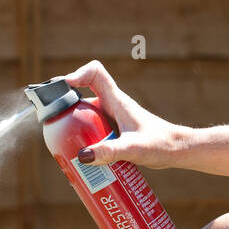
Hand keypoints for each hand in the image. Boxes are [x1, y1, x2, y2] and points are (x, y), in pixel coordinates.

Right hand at [61, 60, 187, 168]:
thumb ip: (109, 152)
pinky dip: (83, 137)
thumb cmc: (161, 145)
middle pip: (82, 94)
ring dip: (72, 124)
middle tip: (49, 122)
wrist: (178, 151)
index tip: (64, 88)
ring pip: (86, 114)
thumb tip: (82, 156)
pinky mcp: (115, 131)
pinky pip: (93, 128)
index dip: (77, 74)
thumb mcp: (133, 149)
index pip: (95, 73)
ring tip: (59, 142)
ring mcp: (113, 118)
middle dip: (64, 105)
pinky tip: (79, 156)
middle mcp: (113, 105)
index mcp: (117, 100)